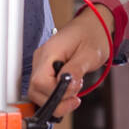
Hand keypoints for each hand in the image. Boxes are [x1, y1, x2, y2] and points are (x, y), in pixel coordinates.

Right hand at [27, 4, 114, 118]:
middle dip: (56, 100)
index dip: (55, 92)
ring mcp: (42, 65)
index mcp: (50, 52)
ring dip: (57, 99)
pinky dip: (56, 95)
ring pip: (38, 93)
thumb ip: (76, 70)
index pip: (39, 82)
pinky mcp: (46, 70)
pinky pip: (44, 89)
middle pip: (35, 91)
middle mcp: (41, 58)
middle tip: (75, 96)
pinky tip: (68, 90)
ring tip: (73, 90)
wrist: (93, 28)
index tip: (73, 91)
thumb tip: (66, 86)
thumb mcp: (90, 54)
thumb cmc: (93, 37)